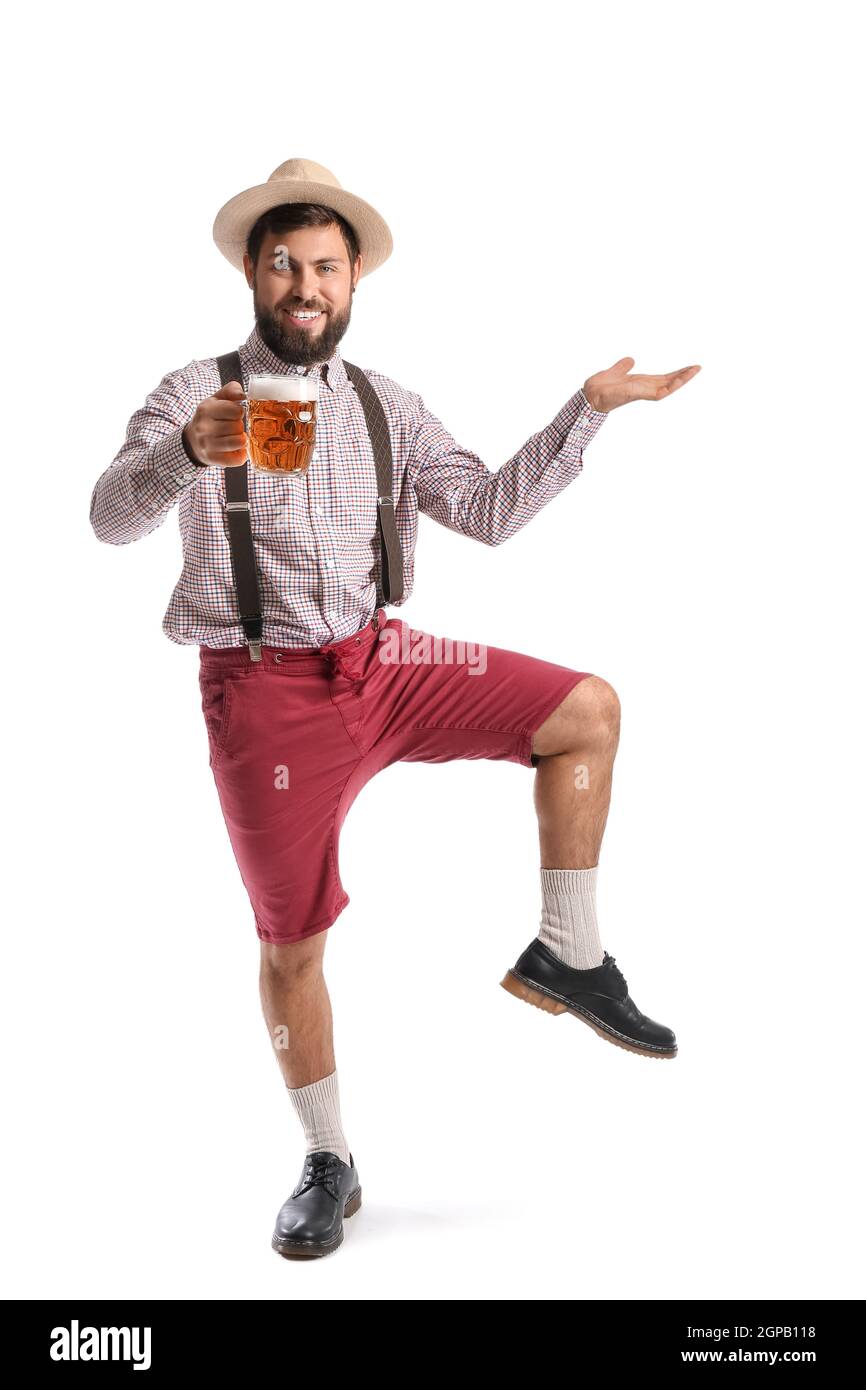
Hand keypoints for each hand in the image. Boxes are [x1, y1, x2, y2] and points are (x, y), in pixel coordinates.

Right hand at [182, 380, 247, 467]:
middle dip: (239, 426)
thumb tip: (243, 395)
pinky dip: (241, 455)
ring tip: (235, 437)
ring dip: (242, 440)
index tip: (234, 414)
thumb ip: (231, 390)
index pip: (236, 410)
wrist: (192, 440)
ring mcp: (207, 445)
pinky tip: (236, 450)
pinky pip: (237, 459)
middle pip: (238, 427)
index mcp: (206, 409)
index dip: (239, 412)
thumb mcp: (217, 399)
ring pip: (239, 442)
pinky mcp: (213, 459)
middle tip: (233, 427)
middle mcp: (204, 427)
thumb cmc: (210, 417)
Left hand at [583, 358, 700, 412]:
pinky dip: (670, 387)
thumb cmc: (600, 388)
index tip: (689, 367)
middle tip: (698, 367)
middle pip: (669, 382)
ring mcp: (642, 393)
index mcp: (641, 383)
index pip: (663, 378)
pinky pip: (658, 393)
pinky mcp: (638, 394)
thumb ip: (623, 367)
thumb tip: (630, 360)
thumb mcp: (615, 372)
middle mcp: (644, 389)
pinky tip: (679, 380)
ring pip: (668, 388)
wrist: (589, 395)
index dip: (676, 373)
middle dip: (684, 376)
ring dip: (682, 380)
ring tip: (695, 370)